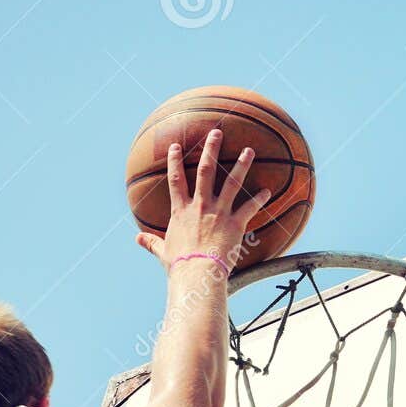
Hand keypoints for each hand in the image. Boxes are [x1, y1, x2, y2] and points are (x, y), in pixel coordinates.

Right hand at [135, 129, 270, 276]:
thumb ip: (151, 242)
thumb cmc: (179, 266)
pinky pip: (249, 208)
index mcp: (180, 211)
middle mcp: (200, 206)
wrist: (197, 274)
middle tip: (217, 132)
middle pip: (206, 171)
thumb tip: (137, 238)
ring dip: (241, 165)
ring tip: (248, 150)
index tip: (174, 146)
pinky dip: (259, 199)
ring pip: (232, 182)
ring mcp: (218, 213)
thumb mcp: (162, 252)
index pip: (176, 180)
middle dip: (211, 150)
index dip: (174, 161)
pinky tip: (268, 191)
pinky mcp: (235, 224)